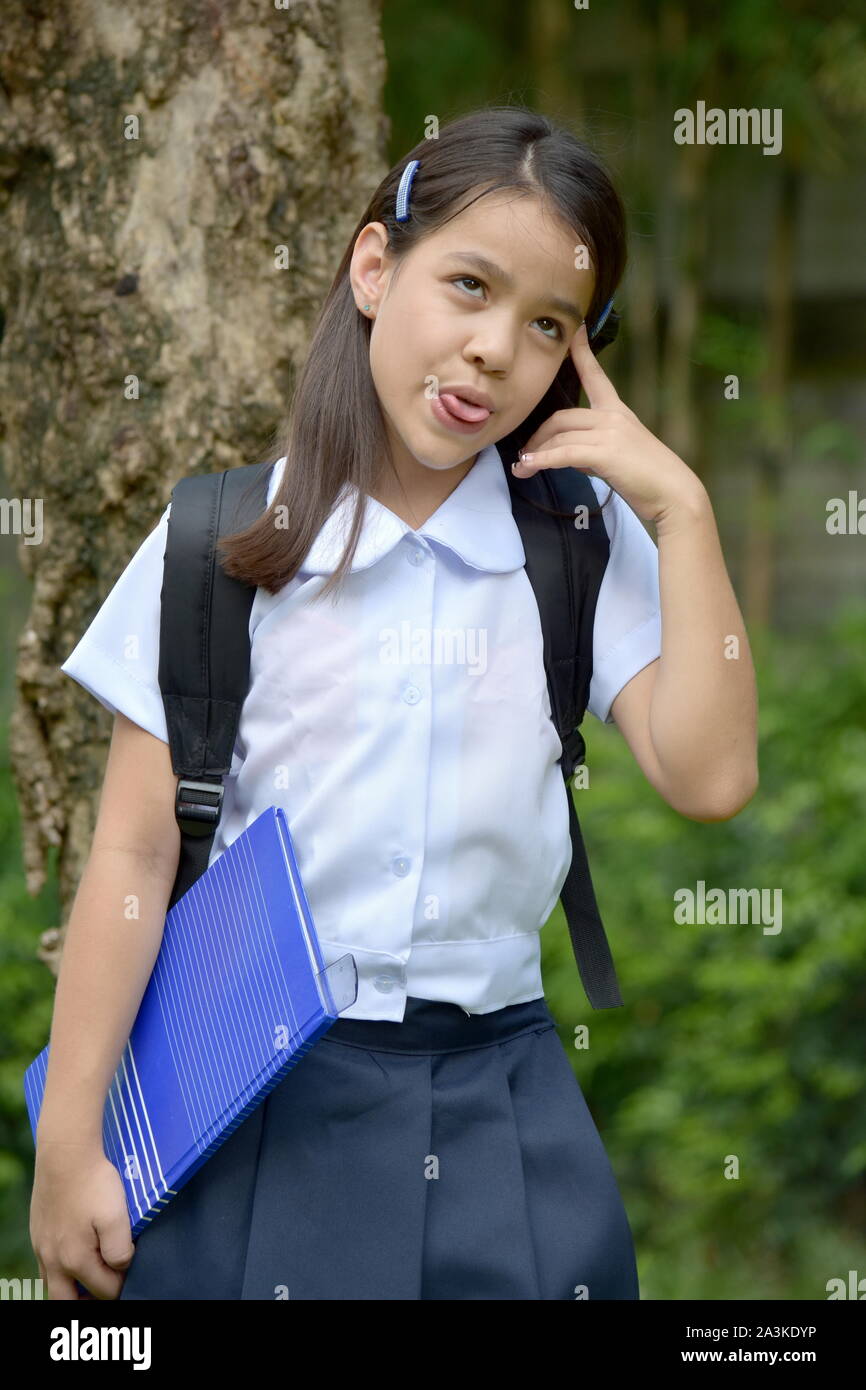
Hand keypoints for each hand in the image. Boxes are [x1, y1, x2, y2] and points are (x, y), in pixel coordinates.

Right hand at [31, 1140, 134, 1299]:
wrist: (65, 1155)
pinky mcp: (38, 1234)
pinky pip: (45, 1267)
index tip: (131, 1270)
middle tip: (107, 1289)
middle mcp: (54, 1260)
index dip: (122, 1285)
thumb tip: (120, 1266)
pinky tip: (73, 1256)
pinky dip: (60, 1271)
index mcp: (76, 1260)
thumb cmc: (94, 1183)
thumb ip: (119, 1250)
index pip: (103, 1290)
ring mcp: (42, 1248)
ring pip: (53, 1286)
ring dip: (72, 1289)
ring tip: (92, 1279)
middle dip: (90, 1301)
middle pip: (68, 1301)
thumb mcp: (117, 1216)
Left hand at [512, 321, 704, 524]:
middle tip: (525, 454)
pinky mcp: (605, 453)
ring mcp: (610, 432)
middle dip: (538, 436)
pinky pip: (563, 453)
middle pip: (561, 417)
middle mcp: (613, 416)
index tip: (575, 330)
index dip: (582, 353)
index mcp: (618, 412)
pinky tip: (528, 467)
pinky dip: (542, 460)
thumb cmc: (648, 479)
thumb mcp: (618, 456)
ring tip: (522, 468)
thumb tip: (567, 455)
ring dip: (535, 453)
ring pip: (559, 435)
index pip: (596, 376)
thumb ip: (593, 448)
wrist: (673, 494)